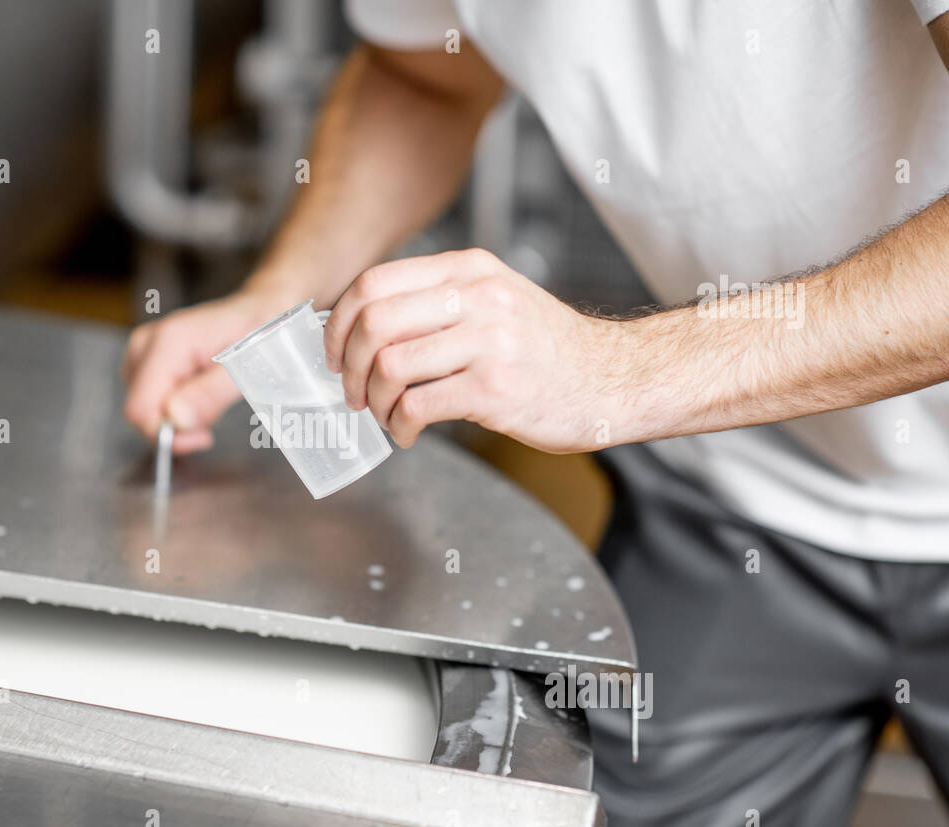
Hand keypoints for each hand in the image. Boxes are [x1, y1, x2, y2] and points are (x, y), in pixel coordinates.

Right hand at [122, 289, 294, 454]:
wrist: (259, 311)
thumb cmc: (257, 336)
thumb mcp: (245, 370)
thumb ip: (209, 395)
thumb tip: (175, 420)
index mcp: (168, 342)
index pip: (140, 408)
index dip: (166, 435)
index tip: (202, 438)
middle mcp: (146, 343)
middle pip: (139, 410)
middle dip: (175, 425)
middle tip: (213, 413)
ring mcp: (142, 350)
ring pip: (144, 407)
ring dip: (177, 415)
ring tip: (210, 395)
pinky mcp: (146, 358)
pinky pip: (150, 398)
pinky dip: (175, 404)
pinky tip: (198, 390)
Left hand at [323, 248, 633, 453]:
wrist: (614, 378)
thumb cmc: (547, 348)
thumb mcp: (496, 298)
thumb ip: (439, 301)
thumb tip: (365, 327)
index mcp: (469, 270)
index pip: (374, 283)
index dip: (338, 323)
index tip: (335, 354)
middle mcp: (477, 298)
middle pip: (373, 324)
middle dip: (348, 367)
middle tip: (353, 393)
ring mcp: (488, 343)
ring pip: (389, 367)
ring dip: (373, 402)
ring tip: (385, 416)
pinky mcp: (494, 390)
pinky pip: (417, 407)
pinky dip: (398, 427)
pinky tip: (407, 434)